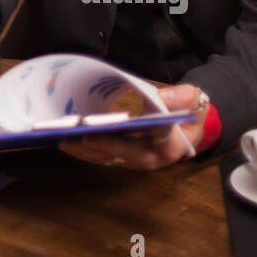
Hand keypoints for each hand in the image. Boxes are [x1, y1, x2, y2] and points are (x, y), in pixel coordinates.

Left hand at [57, 83, 208, 169]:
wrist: (191, 119)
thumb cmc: (190, 109)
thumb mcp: (193, 99)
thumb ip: (182, 97)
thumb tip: (162, 98)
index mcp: (168, 148)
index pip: (138, 150)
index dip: (115, 145)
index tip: (93, 137)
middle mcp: (151, 158)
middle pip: (118, 157)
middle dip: (93, 148)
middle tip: (70, 138)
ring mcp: (138, 157)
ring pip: (109, 158)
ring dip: (86, 152)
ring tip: (63, 140)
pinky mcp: (128, 153)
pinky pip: (107, 154)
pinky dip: (89, 148)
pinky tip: (71, 139)